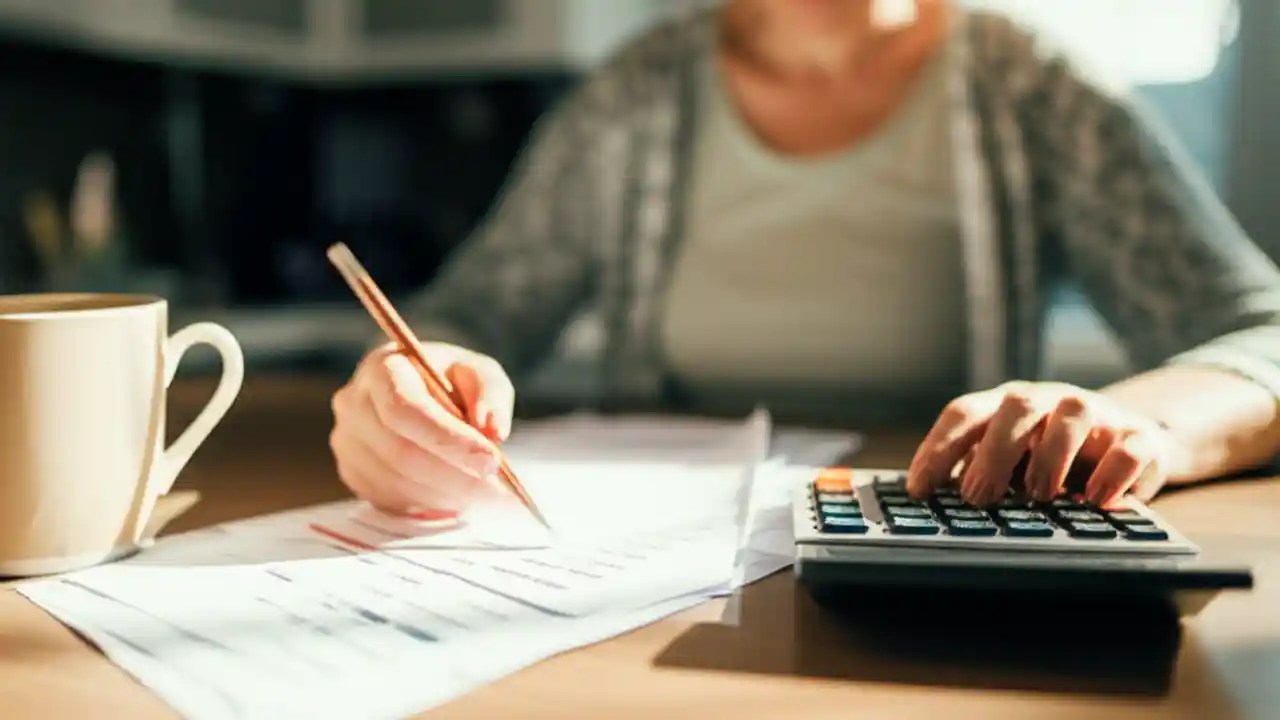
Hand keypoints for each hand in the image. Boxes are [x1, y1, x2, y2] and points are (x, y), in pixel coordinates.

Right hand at [329, 342, 515, 516]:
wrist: (423, 397)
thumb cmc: (453, 381)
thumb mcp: (480, 373)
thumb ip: (491, 393)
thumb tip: (492, 430)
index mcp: (383, 368)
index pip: (405, 408)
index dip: (448, 439)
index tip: (491, 460)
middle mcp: (354, 403)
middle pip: (400, 451)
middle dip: (454, 474)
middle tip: (498, 489)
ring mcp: (347, 441)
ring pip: (397, 481)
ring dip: (446, 493)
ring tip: (484, 492)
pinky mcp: (352, 472)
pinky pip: (390, 499)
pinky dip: (429, 503)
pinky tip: (455, 493)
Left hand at [907, 382, 1182, 507]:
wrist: (1130, 444)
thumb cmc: (1051, 459)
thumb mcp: (1011, 464)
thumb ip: (980, 475)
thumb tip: (937, 511)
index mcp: (1005, 405)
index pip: (964, 414)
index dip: (937, 449)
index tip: (918, 490)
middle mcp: (1047, 400)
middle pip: (1016, 406)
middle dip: (993, 452)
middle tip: (978, 497)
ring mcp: (1096, 413)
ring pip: (1073, 414)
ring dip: (1051, 456)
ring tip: (1039, 497)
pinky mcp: (1139, 437)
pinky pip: (1130, 447)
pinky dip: (1113, 473)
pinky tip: (1095, 501)